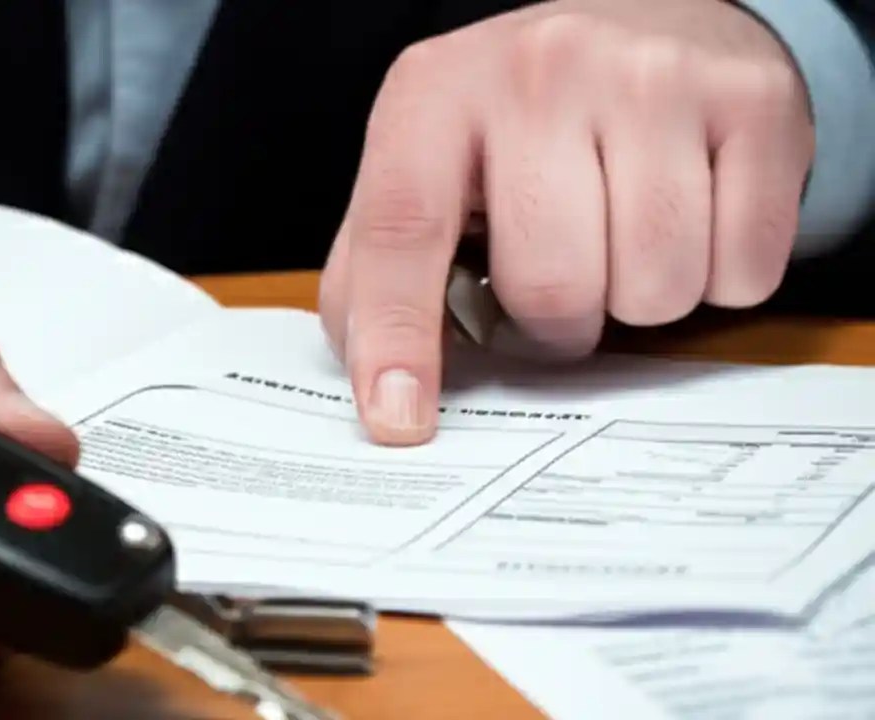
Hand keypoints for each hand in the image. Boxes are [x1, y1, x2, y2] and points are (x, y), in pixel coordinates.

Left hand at [318, 0, 814, 444]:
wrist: (653, 18)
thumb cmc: (527, 118)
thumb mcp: (428, 161)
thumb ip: (380, 265)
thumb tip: (375, 379)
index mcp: (435, 94)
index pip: (402, 231)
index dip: (397, 337)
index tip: (400, 418)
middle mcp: (540, 72)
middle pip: (552, 286)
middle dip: (556, 323)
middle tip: (561, 281)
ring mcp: (653, 79)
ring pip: (653, 287)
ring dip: (639, 299)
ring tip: (624, 237)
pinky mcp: (754, 101)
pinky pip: (742, 270)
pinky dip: (718, 277)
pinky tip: (692, 218)